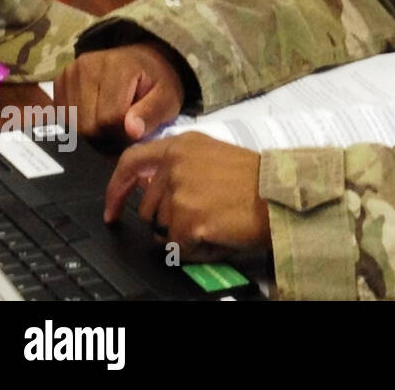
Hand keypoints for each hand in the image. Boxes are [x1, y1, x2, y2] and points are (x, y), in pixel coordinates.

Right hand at [55, 42, 185, 142]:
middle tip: (123, 124)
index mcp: (119, 68)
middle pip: (87, 125)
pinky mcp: (59, 80)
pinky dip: (78, 121)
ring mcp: (70, 72)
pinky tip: (94, 112)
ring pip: (71, 124)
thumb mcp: (167, 98)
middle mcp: (88, 66)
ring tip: (110, 118)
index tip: (135, 127)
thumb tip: (132, 132)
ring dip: (91, 129)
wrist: (142, 61)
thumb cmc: (156, 82)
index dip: (123, 133)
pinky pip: (62, 116)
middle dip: (106, 133)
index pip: (110, 119)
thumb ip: (151, 114)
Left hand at [106, 132, 270, 257]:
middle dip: (167, 219)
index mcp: (183, 145)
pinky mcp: (187, 221)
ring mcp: (180, 193)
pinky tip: (219, 233)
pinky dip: (196, 248)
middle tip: (202, 216)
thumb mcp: (214, 156)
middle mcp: (176, 165)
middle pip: (147, 207)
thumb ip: (181, 165)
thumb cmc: (258, 179)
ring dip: (183, 234)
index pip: (132, 162)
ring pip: (162, 229)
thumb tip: (151, 188)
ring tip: (216, 221)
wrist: (282, 194)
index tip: (111, 208)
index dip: (116, 188)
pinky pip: (178, 248)